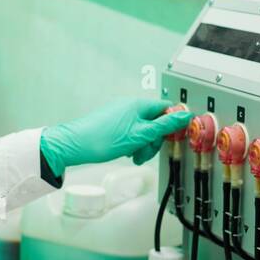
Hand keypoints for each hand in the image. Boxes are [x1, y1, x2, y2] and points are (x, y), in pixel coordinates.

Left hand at [40, 98, 193, 176]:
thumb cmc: (102, 139)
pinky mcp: (114, 126)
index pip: (166, 109)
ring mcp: (121, 116)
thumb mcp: (140, 135)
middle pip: (156, 122)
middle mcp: (130, 107)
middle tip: (146, 151)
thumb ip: (164, 126)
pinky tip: (127, 153)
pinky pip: (132, 134)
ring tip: (134, 155)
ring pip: (144, 131)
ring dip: (143, 145)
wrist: (75, 146)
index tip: (174, 136)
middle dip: (154, 140)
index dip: (173, 124)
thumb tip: (184, 116)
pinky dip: (133, 145)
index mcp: (138, 105)